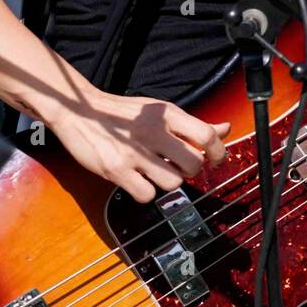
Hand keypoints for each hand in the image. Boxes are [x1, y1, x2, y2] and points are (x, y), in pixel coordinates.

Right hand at [49, 87, 230, 202]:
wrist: (80, 111)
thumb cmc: (125, 115)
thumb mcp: (160, 112)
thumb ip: (193, 124)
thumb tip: (226, 129)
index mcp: (167, 114)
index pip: (206, 135)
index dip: (219, 152)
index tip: (217, 160)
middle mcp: (153, 131)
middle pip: (194, 165)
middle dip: (190, 170)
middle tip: (177, 166)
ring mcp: (134, 152)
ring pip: (173, 183)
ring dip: (166, 182)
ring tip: (153, 170)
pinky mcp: (117, 169)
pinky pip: (147, 195)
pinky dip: (145, 192)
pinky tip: (137, 180)